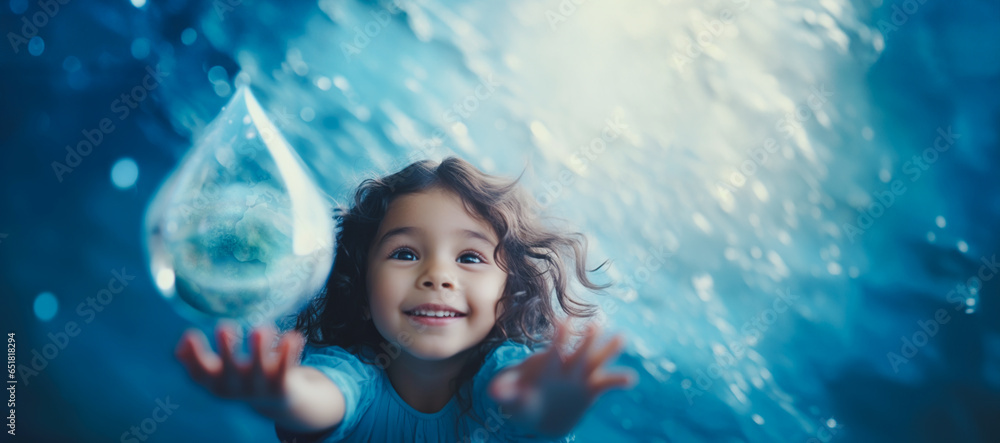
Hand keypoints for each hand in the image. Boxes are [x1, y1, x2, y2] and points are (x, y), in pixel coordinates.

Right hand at [174, 322, 304, 413]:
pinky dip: (289, 353)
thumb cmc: (240, 377)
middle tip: (223, 326)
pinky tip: (293, 336)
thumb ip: (198, 359)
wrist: (276, 402)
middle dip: (227, 350)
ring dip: (260, 349)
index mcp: (216, 384)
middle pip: (231, 371)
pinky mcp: (282, 387)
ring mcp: (259, 389)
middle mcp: (236, 388)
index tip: (191, 334)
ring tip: (261, 328)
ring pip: (260, 369)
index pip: (200, 373)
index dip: (193, 356)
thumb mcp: (217, 371)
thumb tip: (182, 342)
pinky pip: (285, 370)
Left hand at [487, 319, 636, 436]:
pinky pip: (607, 383)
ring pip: (597, 359)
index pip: (554, 348)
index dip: (558, 337)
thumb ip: (506, 393)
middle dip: (587, 338)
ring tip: (622, 338)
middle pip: (578, 350)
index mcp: (548, 365)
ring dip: (609, 349)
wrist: (539, 411)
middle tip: (595, 324)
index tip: (563, 322)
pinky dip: (618, 380)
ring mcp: (581, 376)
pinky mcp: (592, 389)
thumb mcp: (514, 399)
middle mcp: (567, 366)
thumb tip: (492, 392)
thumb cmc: (524, 400)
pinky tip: (630, 379)